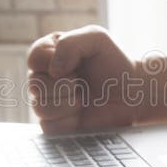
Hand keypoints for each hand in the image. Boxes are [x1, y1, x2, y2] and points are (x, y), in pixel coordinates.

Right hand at [27, 25, 142, 132]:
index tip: (75, 65)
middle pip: (35, 84)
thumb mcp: (97, 38)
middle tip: (81, 83)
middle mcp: (45, 78)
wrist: (132, 92)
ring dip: (67, 104)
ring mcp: (49, 102)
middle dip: (64, 85)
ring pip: (40, 107)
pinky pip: (49, 127)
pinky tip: (81, 115)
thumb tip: (53, 70)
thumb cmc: (114, 63)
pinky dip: (69, 122)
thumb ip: (70, 43)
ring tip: (83, 99)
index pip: (34, 58)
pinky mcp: (56, 125)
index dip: (52, 62)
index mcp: (49, 54)